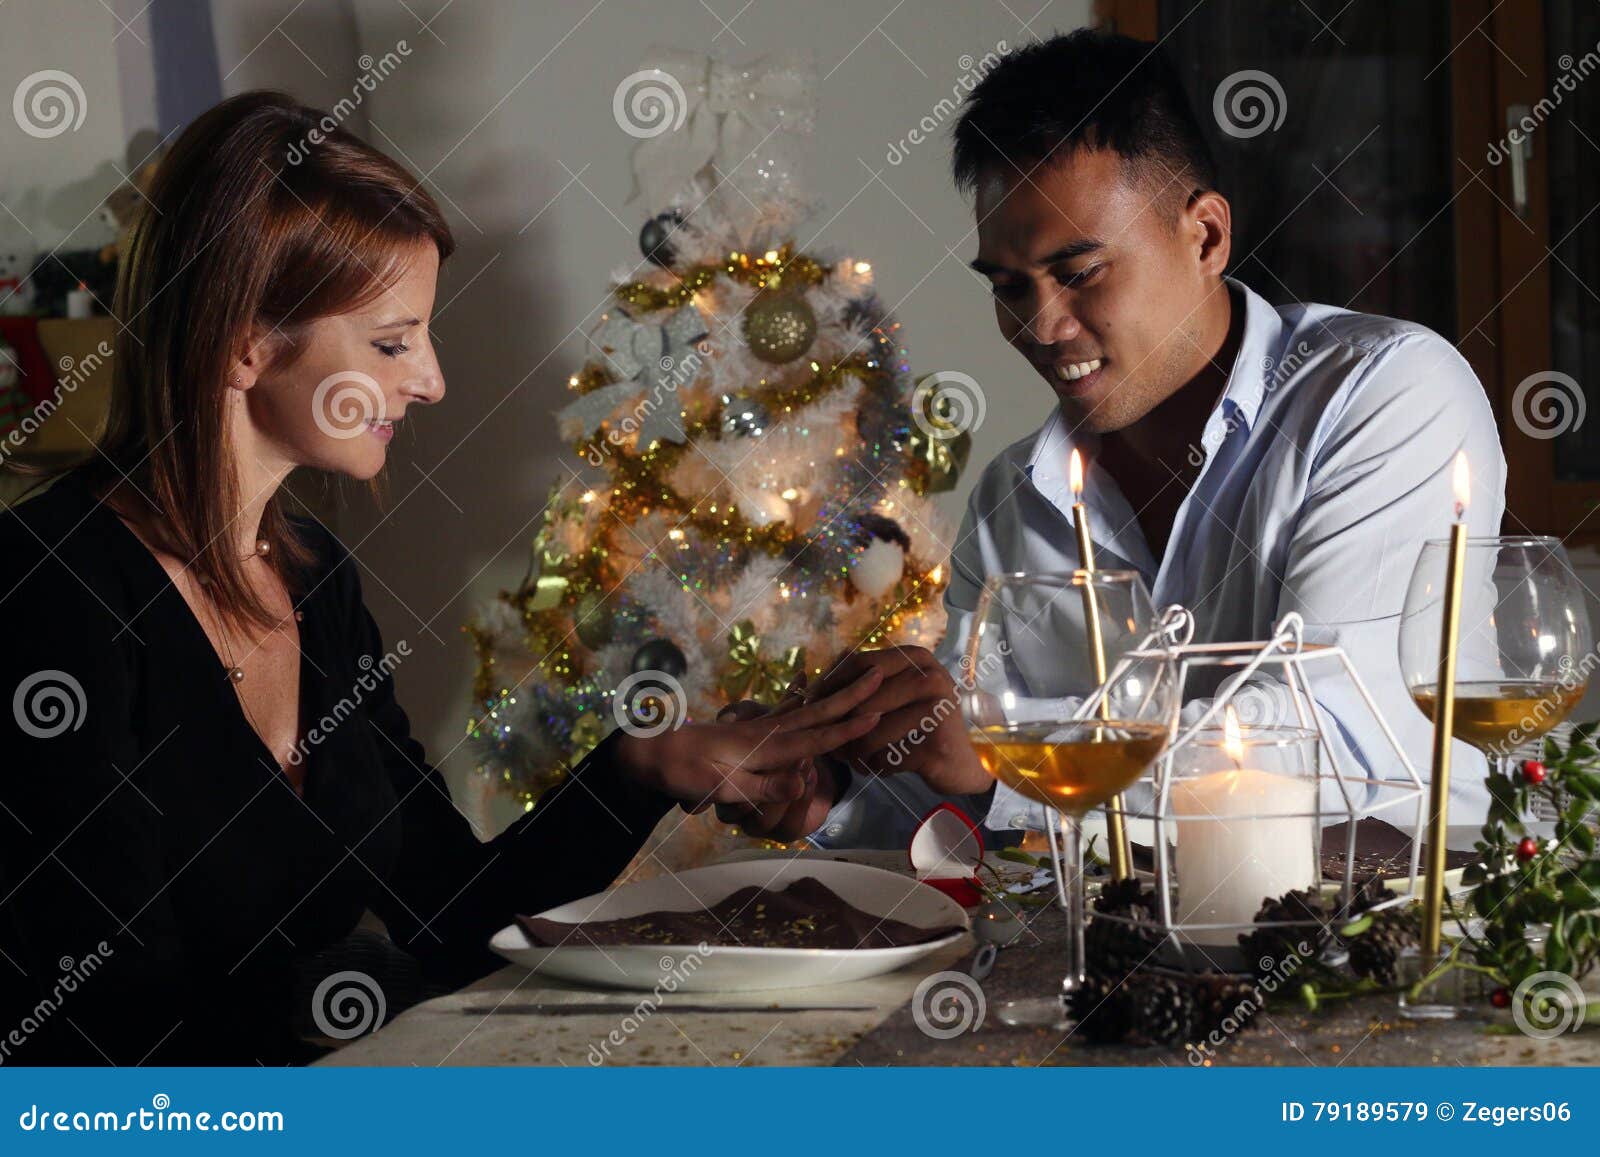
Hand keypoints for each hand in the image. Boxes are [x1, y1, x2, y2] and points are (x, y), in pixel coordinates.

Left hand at [612, 667, 882, 811]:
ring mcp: (760, 728)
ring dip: (835, 694)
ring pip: (807, 709)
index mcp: (767, 747)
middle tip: (880, 672)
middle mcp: (769, 733)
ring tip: (859, 677)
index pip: (817, 737)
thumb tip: (805, 778)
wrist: (653, 753)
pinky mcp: (751, 730)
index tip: (877, 713)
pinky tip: (811, 692)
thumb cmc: (687, 774)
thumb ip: (766, 784)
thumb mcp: (724, 787)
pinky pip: (790, 711)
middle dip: (850, 695)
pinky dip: (807, 700)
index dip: (848, 729)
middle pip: (819, 712)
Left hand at [810, 646, 990, 794]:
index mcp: (916, 657)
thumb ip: (863, 681)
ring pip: (868, 731)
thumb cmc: (918, 726)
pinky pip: (884, 757)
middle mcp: (930, 675)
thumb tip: (811, 683)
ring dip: (854, 751)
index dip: (830, 684)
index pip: (858, 662)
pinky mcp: (935, 744)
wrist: (960, 765)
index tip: (812, 705)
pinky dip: (874, 766)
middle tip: (831, 743)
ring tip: (854, 758)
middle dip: (839, 725)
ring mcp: (937, 709)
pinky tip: (878, 767)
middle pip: (861, 698)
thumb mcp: (895, 694)